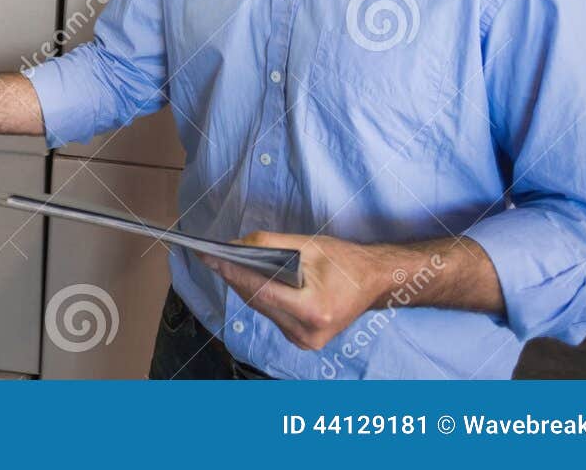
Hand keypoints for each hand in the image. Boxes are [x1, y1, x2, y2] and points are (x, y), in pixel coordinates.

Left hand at [201, 230, 389, 350]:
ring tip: (223, 264)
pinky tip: (246, 278)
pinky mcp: (301, 340)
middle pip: (258, 301)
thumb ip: (270, 245)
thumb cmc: (345, 261)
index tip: (210, 257)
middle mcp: (307, 333)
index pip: (262, 291)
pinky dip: (259, 295)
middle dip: (234, 277)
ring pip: (262, 309)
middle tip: (212, 256)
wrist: (374, 282)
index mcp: (313, 310)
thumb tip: (234, 245)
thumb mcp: (308, 245)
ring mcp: (304, 341)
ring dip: (244, 286)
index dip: (234, 273)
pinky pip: (271, 314)